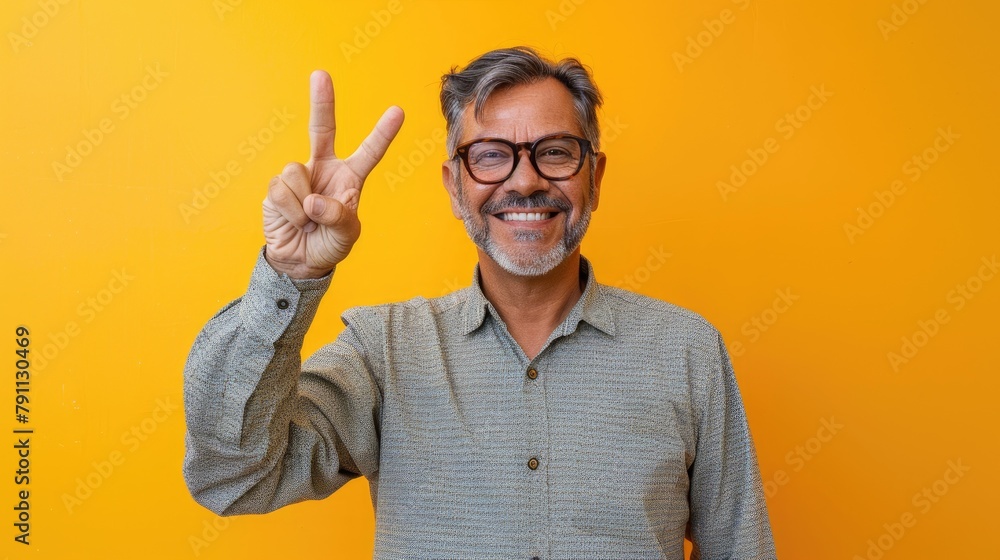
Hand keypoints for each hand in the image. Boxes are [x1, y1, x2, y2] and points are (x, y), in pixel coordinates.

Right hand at [263, 70, 403, 278]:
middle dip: (321, 101)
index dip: (382, 133)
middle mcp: (324, 169)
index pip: (369, 152)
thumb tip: (313, 199)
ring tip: (308, 222)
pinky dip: (290, 211)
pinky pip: (282, 190)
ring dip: (304, 205)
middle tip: (321, 74)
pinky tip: (294, 221)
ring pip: (297, 171)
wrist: (300, 262)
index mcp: (350, 177)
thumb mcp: (347, 235)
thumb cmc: (329, 244)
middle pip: (322, 128)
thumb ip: (338, 217)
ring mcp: (299, 175)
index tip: (398, 112)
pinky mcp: (276, 187)